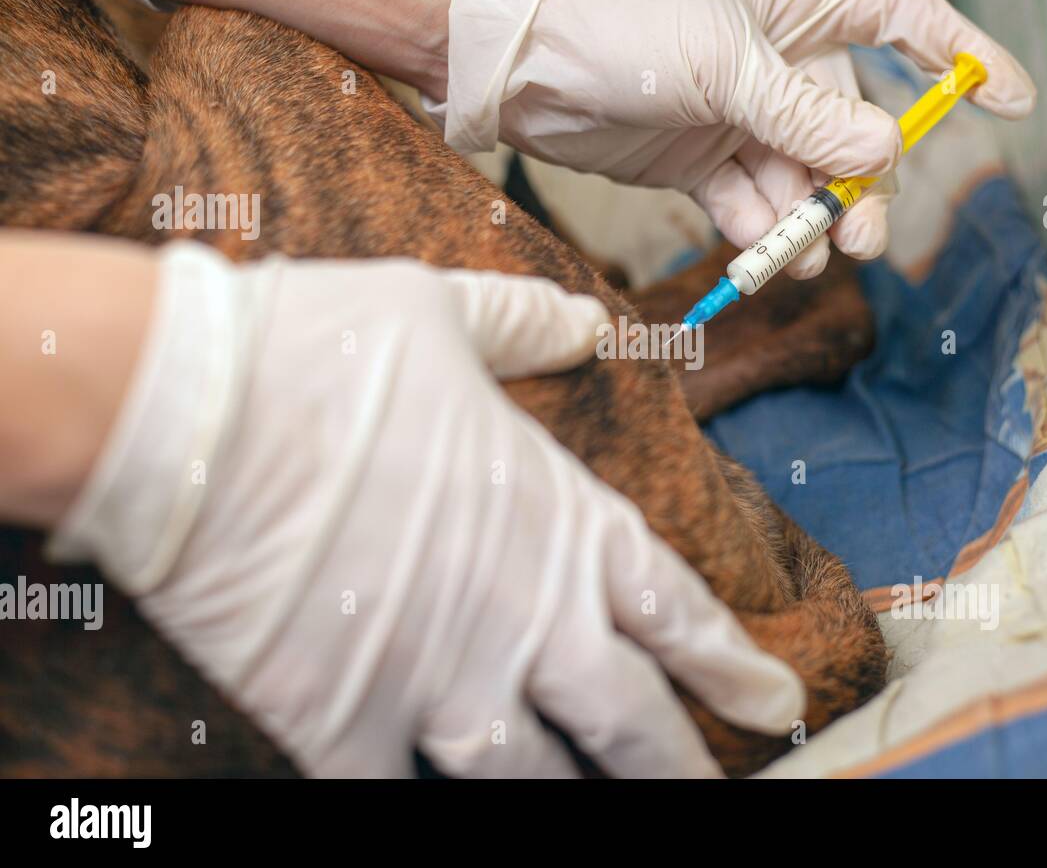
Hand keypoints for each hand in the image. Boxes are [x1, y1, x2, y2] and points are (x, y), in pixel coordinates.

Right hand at [48, 243, 803, 776]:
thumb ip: (528, 326)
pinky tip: (444, 805)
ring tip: (614, 814)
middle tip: (720, 790)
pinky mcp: (347, 725)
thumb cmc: (323, 347)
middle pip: (633, 724)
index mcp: (559, 519)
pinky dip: (430, 802)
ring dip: (584, 801)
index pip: (678, 612)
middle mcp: (524, 616)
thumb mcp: (443, 311)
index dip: (734, 667)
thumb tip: (584, 321)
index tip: (776, 705)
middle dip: (683, 766)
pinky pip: (409, 797)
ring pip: (541, 783)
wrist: (191, 404)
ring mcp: (440, 681)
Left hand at [437, 0, 1035, 273]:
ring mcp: (741, 110)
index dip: (961, 55)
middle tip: (857, 240)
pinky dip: (759, 230)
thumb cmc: (621, 22)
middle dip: (863, 186)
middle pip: (855, 126)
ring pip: (805, 176)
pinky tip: (754, 252)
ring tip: (801, 259)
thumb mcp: (724, 63)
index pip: (901, 17)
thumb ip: (805, 117)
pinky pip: (754, 201)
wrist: (521, 62)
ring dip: (811, 221)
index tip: (1011, 100)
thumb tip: (885, 159)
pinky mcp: (703, 159)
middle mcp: (778, 55)